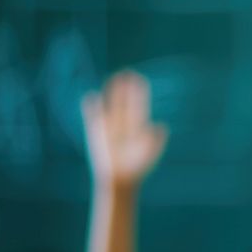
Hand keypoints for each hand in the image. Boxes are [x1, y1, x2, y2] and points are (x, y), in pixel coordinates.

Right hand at [82, 72, 168, 188]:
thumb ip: (155, 142)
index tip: (140, 79)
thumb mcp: (149, 156)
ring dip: (111, 92)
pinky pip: (93, 116)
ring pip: (110, 105)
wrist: (120, 179)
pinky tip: (91, 96)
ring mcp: (110, 127)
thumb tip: (160, 127)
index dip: (139, 93)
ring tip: (113, 78)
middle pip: (125, 102)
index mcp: (137, 127)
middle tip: (128, 71)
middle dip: (126, 88)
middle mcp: (124, 124)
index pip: (138, 105)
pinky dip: (91, 107)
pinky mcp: (96, 133)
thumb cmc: (137, 169)